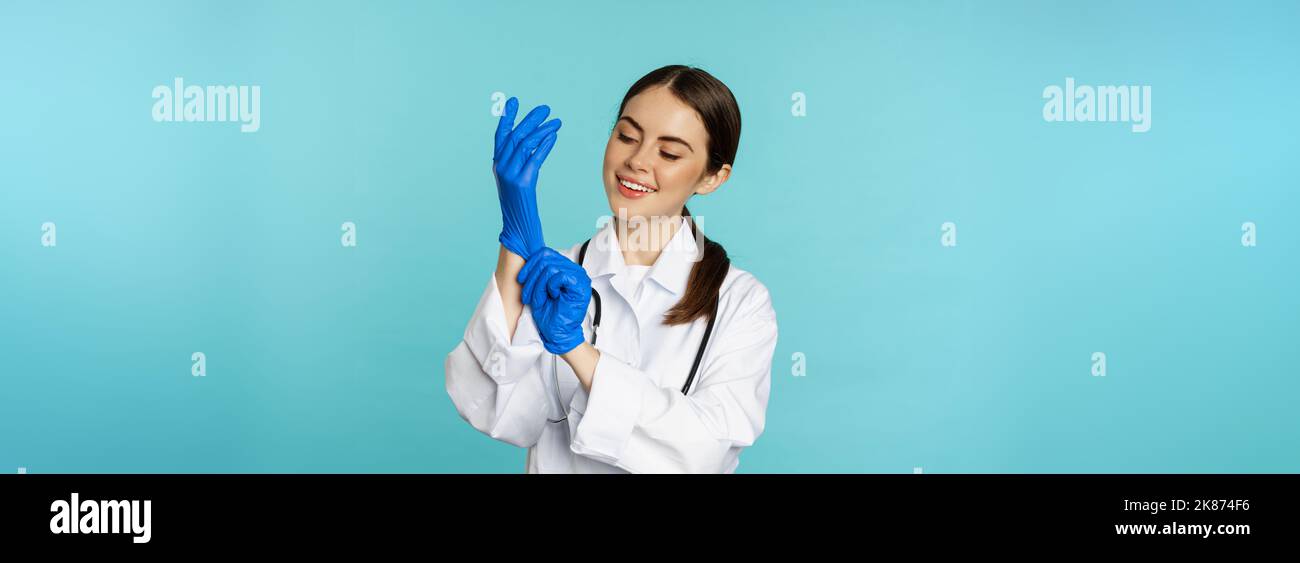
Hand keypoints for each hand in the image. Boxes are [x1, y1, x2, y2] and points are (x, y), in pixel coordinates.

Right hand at [493, 97, 560, 258]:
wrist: (517, 227)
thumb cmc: (519, 205)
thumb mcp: (516, 178)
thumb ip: (519, 161)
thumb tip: (531, 142)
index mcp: (498, 164)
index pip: (501, 135)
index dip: (507, 117)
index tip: (513, 101)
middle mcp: (501, 166)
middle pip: (515, 136)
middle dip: (530, 119)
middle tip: (545, 109)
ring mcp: (510, 174)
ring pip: (525, 144)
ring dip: (542, 130)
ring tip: (555, 122)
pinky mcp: (523, 182)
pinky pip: (534, 158)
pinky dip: (544, 145)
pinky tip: (553, 137)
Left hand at [518, 247, 590, 354]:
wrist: (558, 333)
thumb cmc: (549, 314)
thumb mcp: (538, 288)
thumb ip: (538, 272)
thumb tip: (528, 257)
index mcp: (565, 268)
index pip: (545, 253)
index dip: (529, 264)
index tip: (521, 279)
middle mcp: (574, 270)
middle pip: (546, 258)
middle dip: (532, 277)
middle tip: (528, 295)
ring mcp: (579, 276)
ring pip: (550, 267)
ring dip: (539, 285)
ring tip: (539, 299)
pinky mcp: (580, 285)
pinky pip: (559, 276)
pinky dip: (550, 287)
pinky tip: (552, 296)